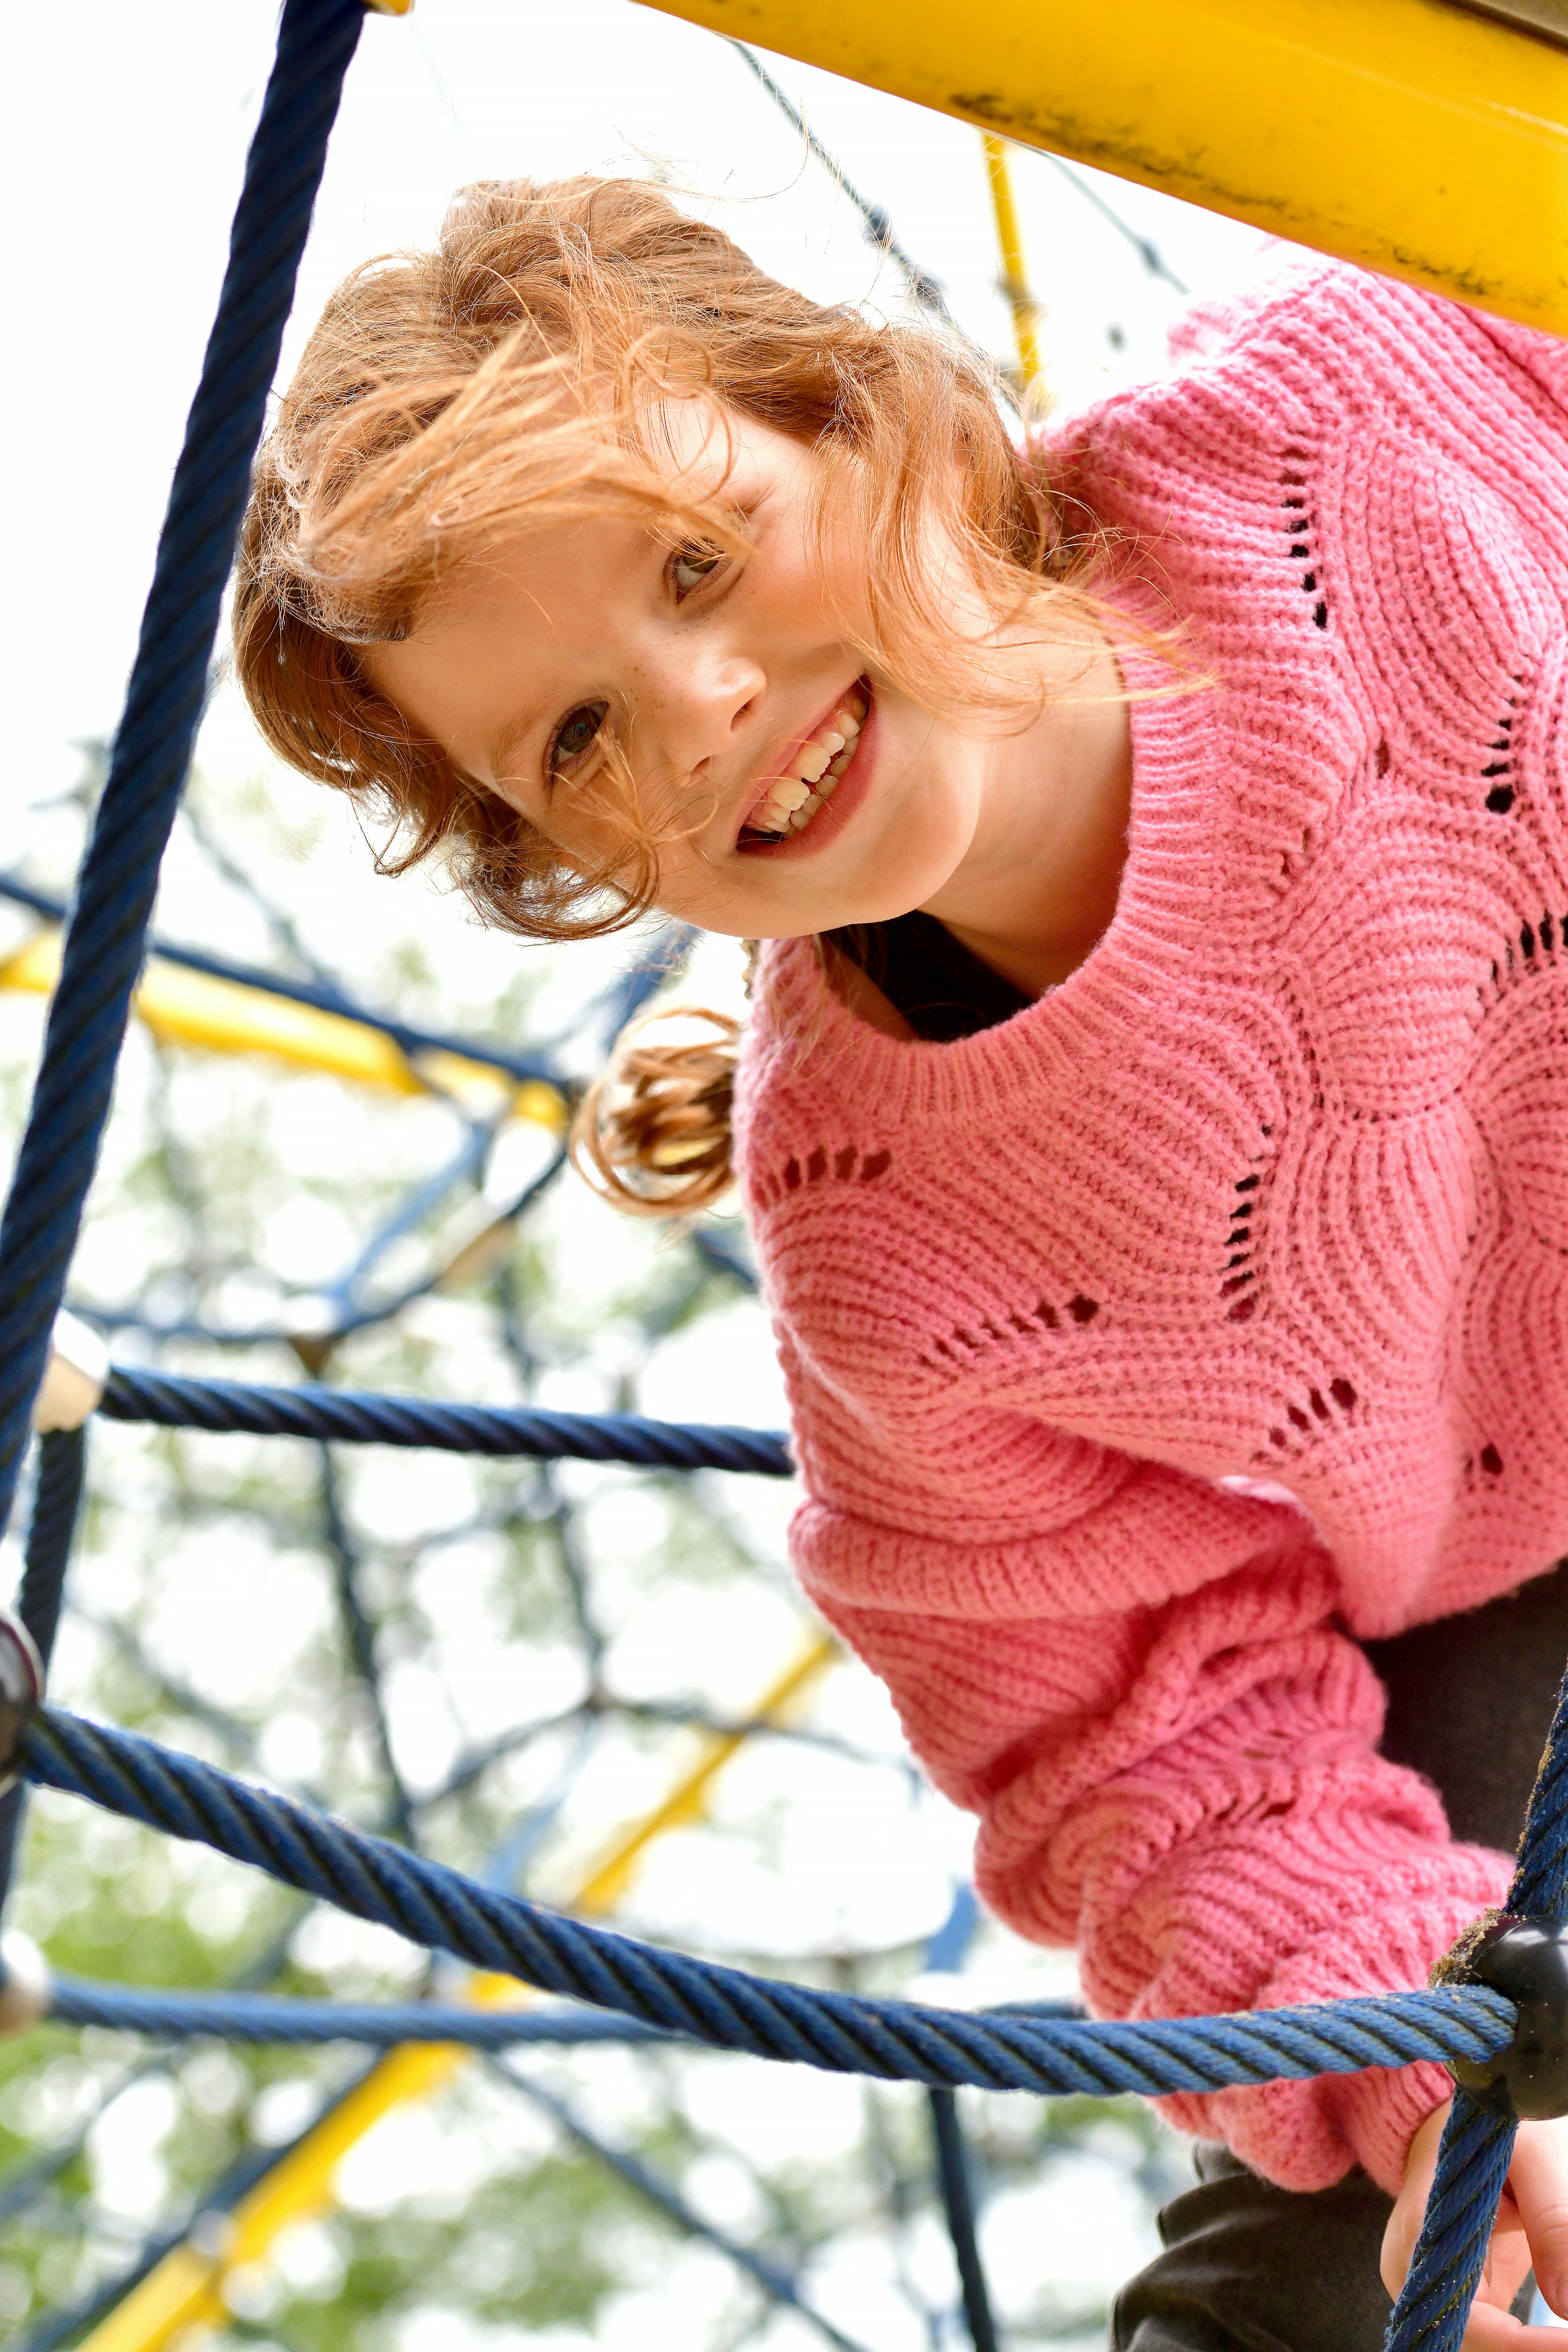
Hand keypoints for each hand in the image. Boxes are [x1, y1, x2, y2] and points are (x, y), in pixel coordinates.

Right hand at [1382, 2101, 1567, 2343]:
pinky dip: (1528, 2339)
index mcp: (1417, 2239)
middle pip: (1476, 2342)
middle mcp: (1415, 2276)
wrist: (1452, 2117)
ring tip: (1565, 2334)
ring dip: (1531, 2343)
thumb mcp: (1532, 2157)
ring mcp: (1436, 2287)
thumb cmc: (1489, 2127)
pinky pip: (1495, 2333)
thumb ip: (1552, 2221)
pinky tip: (1557, 2333)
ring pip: (1487, 2342)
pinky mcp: (1463, 2293)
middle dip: (1530, 2347)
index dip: (1524, 2345)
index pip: (1469, 2321)